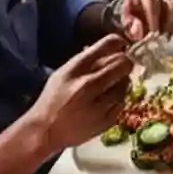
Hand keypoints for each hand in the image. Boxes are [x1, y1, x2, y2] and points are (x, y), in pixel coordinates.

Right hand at [26, 35, 132, 150]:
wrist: (45, 131)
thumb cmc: (54, 99)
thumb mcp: (64, 74)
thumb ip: (86, 62)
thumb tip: (112, 50)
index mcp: (75, 70)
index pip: (106, 45)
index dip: (118, 42)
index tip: (121, 45)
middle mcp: (88, 84)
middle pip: (123, 63)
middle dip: (125, 63)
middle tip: (121, 67)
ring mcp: (99, 104)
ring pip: (126, 83)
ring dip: (121, 83)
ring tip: (109, 88)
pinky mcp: (106, 120)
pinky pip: (123, 102)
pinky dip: (118, 100)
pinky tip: (106, 103)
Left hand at [115, 0, 172, 40]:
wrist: (137, 19)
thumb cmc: (131, 19)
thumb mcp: (124, 23)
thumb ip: (129, 26)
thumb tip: (139, 29)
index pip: (151, 0)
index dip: (153, 17)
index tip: (152, 31)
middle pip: (167, 3)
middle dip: (164, 23)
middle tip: (159, 37)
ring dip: (172, 24)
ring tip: (165, 36)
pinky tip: (172, 31)